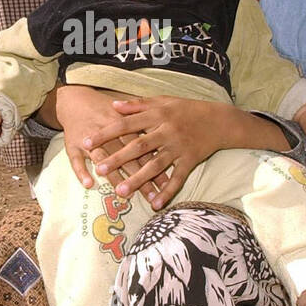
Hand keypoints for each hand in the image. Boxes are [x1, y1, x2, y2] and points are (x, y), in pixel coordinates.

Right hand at [53, 86, 166, 202]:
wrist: (75, 100)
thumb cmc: (104, 109)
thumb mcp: (124, 113)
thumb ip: (143, 128)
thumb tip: (164, 143)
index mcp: (123, 125)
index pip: (142, 148)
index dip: (154, 166)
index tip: (165, 184)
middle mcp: (108, 133)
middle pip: (125, 157)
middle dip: (138, 178)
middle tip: (151, 196)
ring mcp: (89, 140)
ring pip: (103, 159)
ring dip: (113, 176)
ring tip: (123, 193)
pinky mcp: (72, 145)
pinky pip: (76, 160)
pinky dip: (81, 171)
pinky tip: (88, 183)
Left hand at [81, 95, 242, 208]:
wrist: (219, 120)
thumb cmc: (187, 109)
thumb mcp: (162, 101)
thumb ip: (137, 104)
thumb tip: (113, 105)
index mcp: (157, 115)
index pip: (126, 125)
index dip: (106, 133)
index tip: (86, 141)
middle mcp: (166, 131)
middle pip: (138, 146)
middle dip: (118, 159)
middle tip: (99, 170)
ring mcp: (178, 148)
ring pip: (155, 165)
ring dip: (138, 179)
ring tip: (120, 191)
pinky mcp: (190, 160)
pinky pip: (178, 178)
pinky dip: (167, 191)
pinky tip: (155, 204)